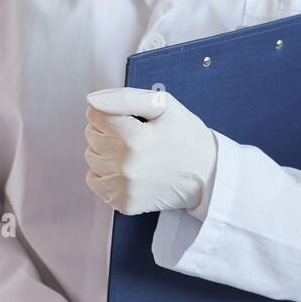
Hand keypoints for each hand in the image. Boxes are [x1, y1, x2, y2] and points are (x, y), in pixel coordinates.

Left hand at [85, 87, 217, 214]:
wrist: (209, 175)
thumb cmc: (187, 137)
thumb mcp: (165, 106)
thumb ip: (125, 98)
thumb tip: (92, 101)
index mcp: (134, 137)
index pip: (94, 115)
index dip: (113, 113)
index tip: (131, 119)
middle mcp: (126, 165)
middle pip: (91, 136)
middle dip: (110, 131)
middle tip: (137, 136)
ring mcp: (124, 187)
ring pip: (92, 158)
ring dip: (108, 152)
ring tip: (135, 154)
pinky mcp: (125, 203)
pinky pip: (96, 182)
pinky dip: (107, 175)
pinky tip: (129, 171)